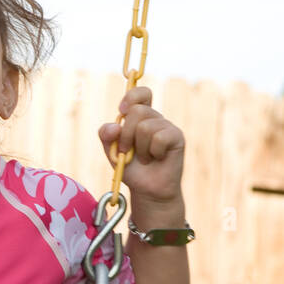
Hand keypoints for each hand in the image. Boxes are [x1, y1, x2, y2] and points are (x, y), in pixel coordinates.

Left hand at [97, 85, 183, 203]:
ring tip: (145, 158)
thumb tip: (114, 126)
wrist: (146, 190)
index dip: (131, 97)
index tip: (121, 111)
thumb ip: (106, 135)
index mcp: (140, 117)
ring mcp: (167, 126)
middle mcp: (155, 118)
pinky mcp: (177, 137)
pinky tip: (157, 158)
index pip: (141, 93)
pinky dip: (153, 152)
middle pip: (137, 111)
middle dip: (126, 135)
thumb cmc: (130, 168)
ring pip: (146, 127)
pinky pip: (159, 137)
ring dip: (140, 148)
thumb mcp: (110, 150)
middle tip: (126, 151)